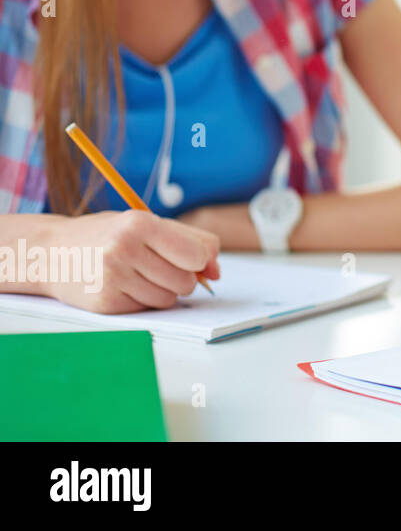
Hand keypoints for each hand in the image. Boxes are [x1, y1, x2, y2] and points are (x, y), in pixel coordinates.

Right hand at [42, 208, 220, 313]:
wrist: (51, 252)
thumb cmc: (110, 235)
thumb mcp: (148, 224)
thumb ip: (192, 241)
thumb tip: (216, 273)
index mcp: (140, 224)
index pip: (196, 255)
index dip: (198, 260)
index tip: (186, 256)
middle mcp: (124, 250)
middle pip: (186, 282)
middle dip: (180, 277)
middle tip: (156, 264)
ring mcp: (112, 278)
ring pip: (169, 299)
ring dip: (163, 290)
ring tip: (139, 274)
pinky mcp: (105, 303)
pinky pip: (147, 309)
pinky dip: (143, 300)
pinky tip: (124, 285)